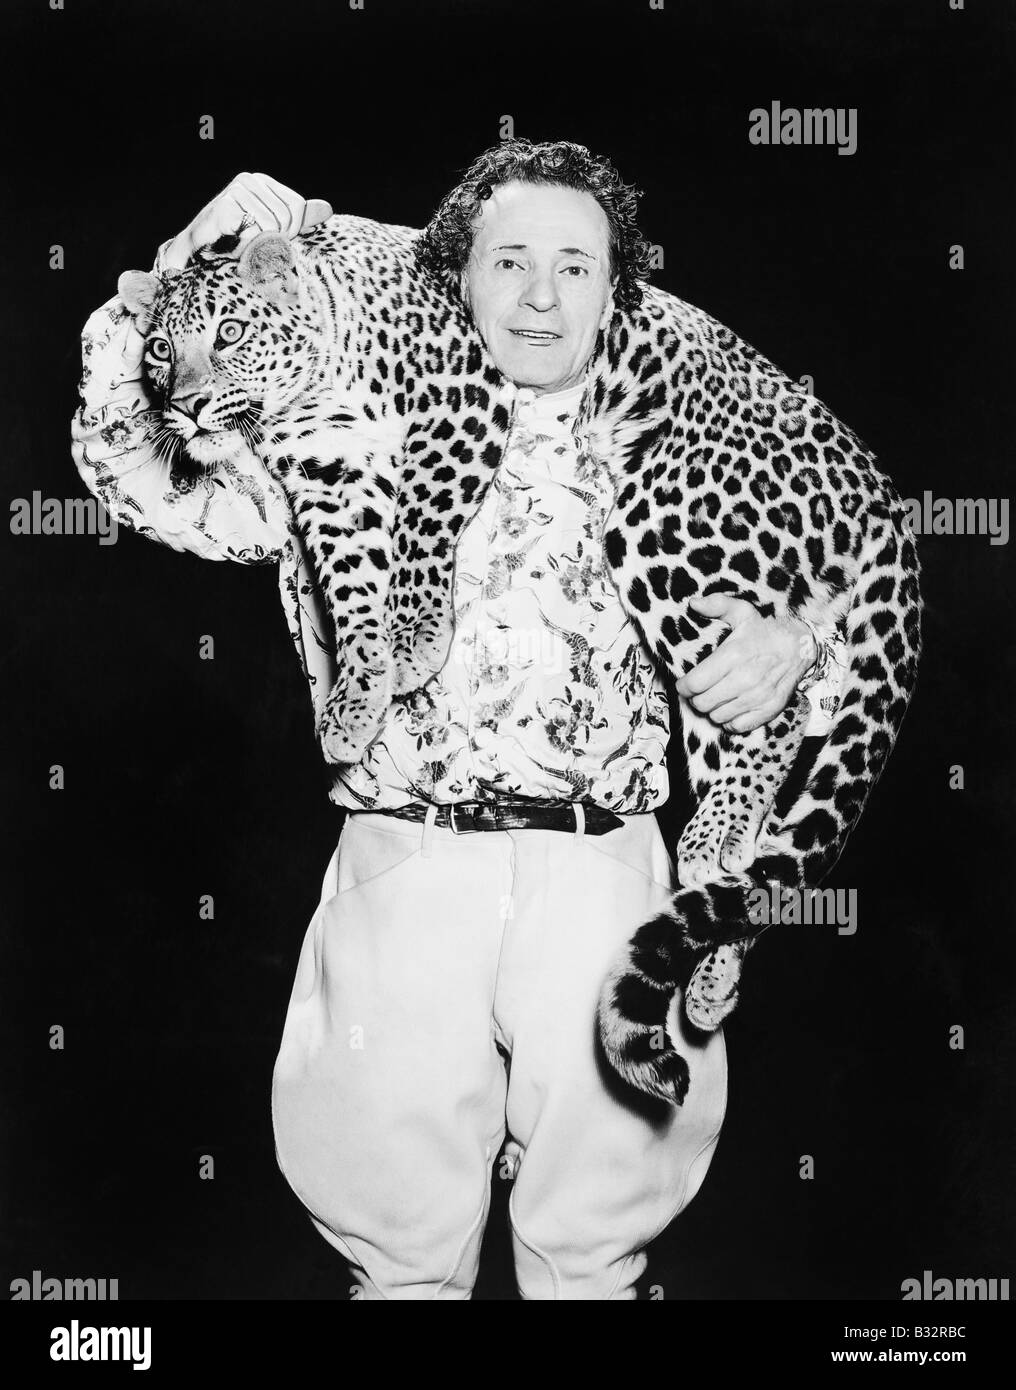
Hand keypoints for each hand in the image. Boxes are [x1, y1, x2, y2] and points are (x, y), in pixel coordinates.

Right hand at [160, 172, 331, 270]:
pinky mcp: (225, 205)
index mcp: (263, 182)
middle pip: (286, 216)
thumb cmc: (235, 239)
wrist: (200, 250)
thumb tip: (328, 209)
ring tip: (243, 242)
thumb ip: (298, 218)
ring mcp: (236, 190)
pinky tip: (234, 242)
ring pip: (271, 225)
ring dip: (259, 243)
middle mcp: (250, 180)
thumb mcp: (273, 227)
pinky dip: (247, 245)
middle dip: (276, 237)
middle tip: (255, 242)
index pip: (297, 206)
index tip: (273, 237)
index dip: (291, 229)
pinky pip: (254, 231)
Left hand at [674, 594, 815, 732]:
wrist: (800, 646)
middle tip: (699, 692)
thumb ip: (717, 605)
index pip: (696, 683)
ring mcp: (758, 696)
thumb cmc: (765, 630)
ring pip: (718, 716)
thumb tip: (693, 603)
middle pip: (704, 703)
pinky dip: (730, 720)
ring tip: (715, 698)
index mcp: (734, 654)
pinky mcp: (768, 709)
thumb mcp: (742, 612)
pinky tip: (730, 707)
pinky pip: (738, 727)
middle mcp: (746, 678)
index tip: (684, 684)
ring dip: (712, 709)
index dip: (684, 687)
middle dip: (696, 699)